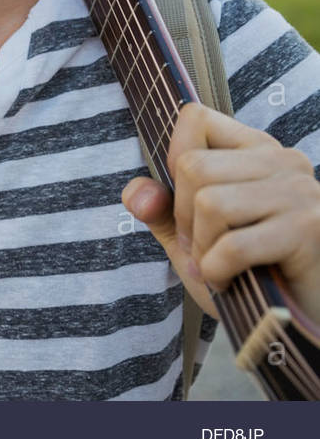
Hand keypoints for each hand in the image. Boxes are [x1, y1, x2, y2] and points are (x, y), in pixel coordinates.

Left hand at [120, 101, 319, 325]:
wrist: (298, 320)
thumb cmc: (249, 275)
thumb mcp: (193, 239)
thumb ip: (162, 210)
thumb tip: (136, 193)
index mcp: (256, 149)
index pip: (195, 118)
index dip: (175, 163)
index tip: (191, 207)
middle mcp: (284, 160)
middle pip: (193, 166)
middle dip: (184, 219)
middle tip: (205, 249)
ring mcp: (300, 192)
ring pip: (210, 203)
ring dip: (202, 249)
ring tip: (222, 267)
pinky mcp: (307, 229)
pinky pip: (232, 245)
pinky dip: (217, 272)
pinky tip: (232, 282)